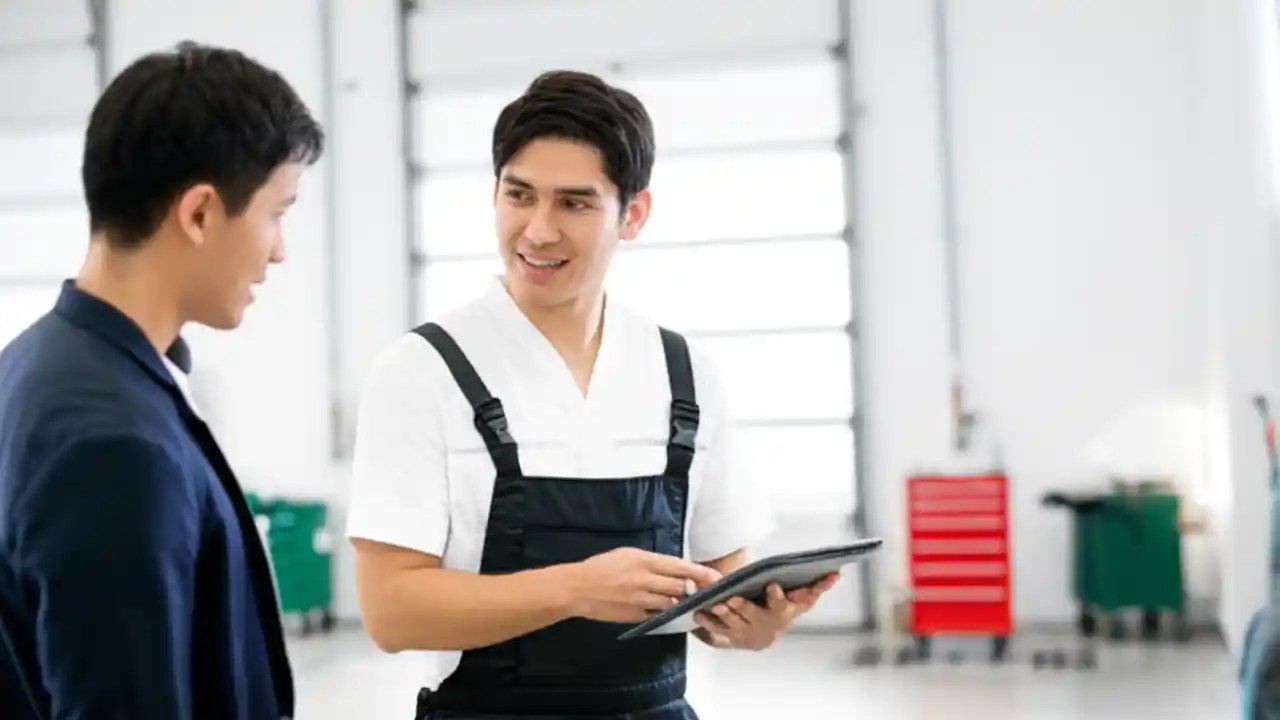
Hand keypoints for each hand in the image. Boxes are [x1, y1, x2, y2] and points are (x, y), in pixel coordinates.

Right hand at [567, 547, 721, 622]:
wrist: (578, 588)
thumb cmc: (602, 566)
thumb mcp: (628, 554)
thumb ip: (652, 561)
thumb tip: (674, 568)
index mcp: (644, 560)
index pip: (681, 567)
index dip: (702, 573)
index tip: (717, 577)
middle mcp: (645, 580)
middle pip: (681, 586)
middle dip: (695, 589)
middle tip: (705, 590)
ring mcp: (641, 600)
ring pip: (672, 602)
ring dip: (681, 601)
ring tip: (686, 600)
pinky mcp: (635, 615)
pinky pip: (658, 615)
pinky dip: (665, 611)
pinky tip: (667, 609)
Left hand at [694, 573, 839, 650]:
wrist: (761, 636)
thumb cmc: (782, 610)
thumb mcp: (801, 600)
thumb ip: (817, 587)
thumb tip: (837, 573)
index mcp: (783, 613)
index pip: (783, 604)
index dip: (777, 596)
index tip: (772, 584)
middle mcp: (764, 626)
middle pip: (753, 616)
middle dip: (743, 608)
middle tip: (732, 597)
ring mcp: (744, 633)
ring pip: (732, 624)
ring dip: (723, 615)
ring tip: (714, 602)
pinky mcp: (727, 637)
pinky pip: (714, 631)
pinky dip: (706, 623)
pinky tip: (697, 613)